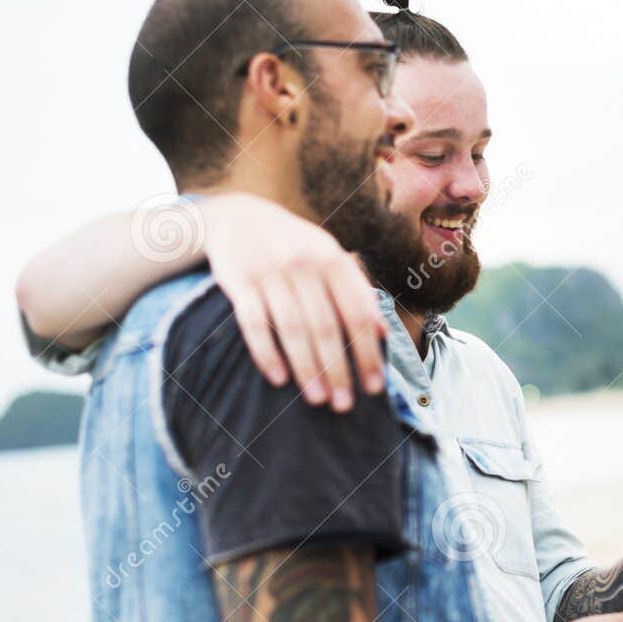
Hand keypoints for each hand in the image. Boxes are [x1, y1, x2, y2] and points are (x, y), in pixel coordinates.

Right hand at [201, 192, 387, 409]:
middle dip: (338, 370)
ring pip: (292, 329)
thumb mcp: (329, 256)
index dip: (368, 351)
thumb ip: (357, 291)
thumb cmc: (295, 246)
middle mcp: (304, 264)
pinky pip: (253, 324)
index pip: (358, 313)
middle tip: (345, 405)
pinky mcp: (239, 282)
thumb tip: (384, 332)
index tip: (375, 386)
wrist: (238, 216)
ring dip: (307, 369)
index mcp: (333, 259)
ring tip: (319, 399)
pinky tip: (279, 379)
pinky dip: (266, 353)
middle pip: (325, 327)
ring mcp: (270, 272)